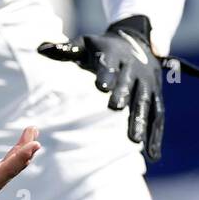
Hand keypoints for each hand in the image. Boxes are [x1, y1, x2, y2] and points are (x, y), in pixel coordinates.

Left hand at [37, 15, 198, 161]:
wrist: (136, 43)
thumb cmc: (102, 48)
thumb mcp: (85, 44)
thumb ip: (66, 50)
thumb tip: (41, 49)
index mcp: (114, 55)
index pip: (110, 64)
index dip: (107, 74)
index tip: (100, 87)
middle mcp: (134, 70)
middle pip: (130, 84)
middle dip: (124, 95)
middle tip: (115, 109)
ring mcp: (147, 84)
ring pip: (146, 103)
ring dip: (141, 121)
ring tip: (134, 140)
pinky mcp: (157, 97)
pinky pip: (158, 117)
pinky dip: (156, 136)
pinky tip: (152, 156)